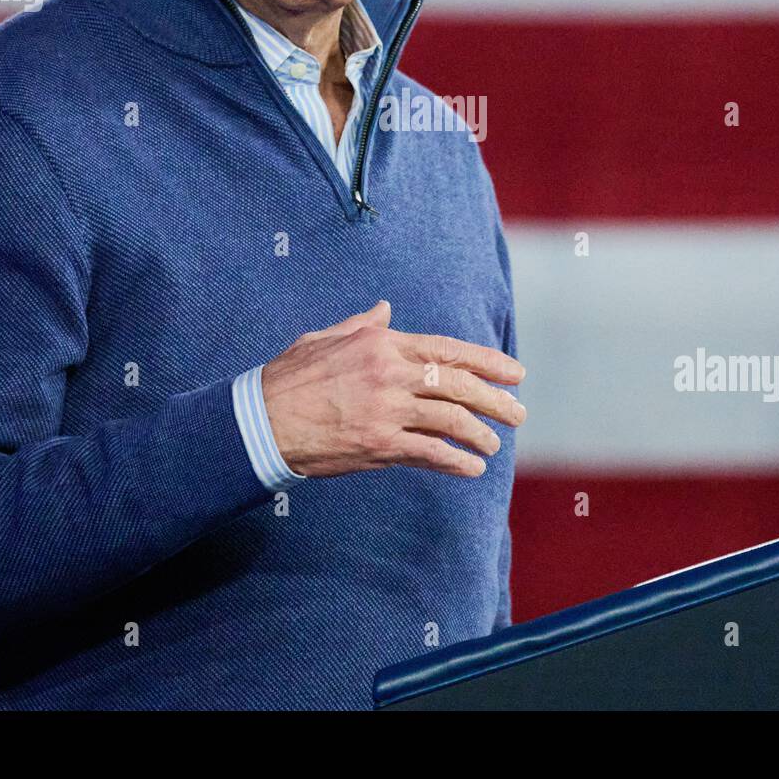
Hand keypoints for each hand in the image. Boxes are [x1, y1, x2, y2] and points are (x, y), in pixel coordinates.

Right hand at [261, 300, 526, 478]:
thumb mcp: (324, 338)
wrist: (259, 421)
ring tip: (493, 445)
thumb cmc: (287, 378)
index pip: (447, 350)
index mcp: (381, 344)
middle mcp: (390, 373)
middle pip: (458, 384)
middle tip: (519, 412)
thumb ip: (362, 325)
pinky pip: (430, 452)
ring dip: (479, 434)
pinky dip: (456, 461)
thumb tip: (386, 309)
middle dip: (495, 400)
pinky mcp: (379, 444)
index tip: (515, 373)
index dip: (487, 362)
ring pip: (451, 419)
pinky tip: (471, 468)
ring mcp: (386, 410)